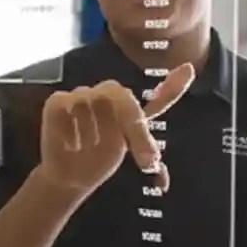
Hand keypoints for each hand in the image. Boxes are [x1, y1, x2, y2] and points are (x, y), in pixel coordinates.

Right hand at [38, 63, 194, 196]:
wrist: (67, 177)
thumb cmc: (97, 161)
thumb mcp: (121, 161)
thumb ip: (146, 157)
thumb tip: (162, 175)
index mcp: (131, 113)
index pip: (159, 98)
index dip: (173, 86)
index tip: (188, 70)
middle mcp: (109, 97)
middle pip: (123, 99)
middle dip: (135, 129)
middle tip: (146, 160)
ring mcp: (83, 96)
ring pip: (94, 104)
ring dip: (93, 134)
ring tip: (87, 148)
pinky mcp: (58, 102)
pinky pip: (68, 107)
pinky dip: (72, 129)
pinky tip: (71, 143)